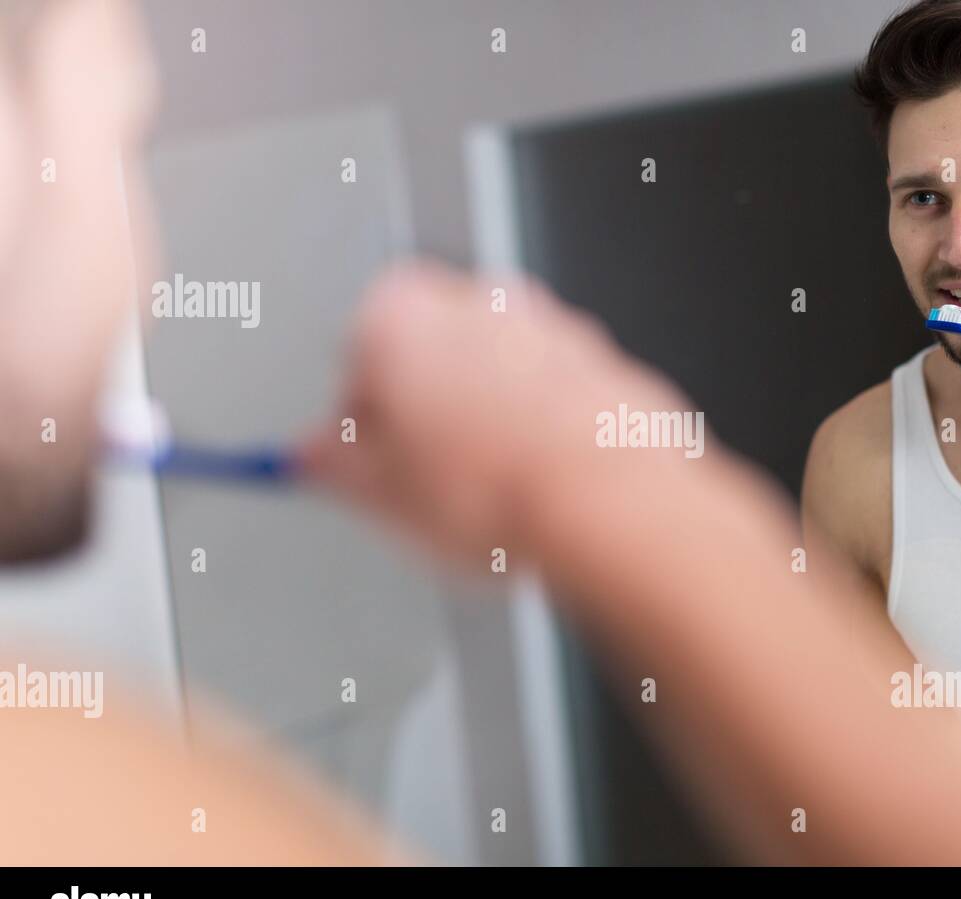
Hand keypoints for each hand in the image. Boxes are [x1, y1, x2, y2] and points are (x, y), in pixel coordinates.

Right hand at [299, 260, 690, 567]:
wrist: (608, 502)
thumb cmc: (496, 489)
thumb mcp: (379, 494)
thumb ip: (333, 464)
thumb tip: (315, 456)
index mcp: (400, 312)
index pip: (353, 362)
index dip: (358, 425)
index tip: (366, 469)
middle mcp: (478, 299)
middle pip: (428, 361)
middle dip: (424, 419)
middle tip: (426, 489)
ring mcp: (548, 324)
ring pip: (495, 379)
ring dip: (487, 427)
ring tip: (491, 498)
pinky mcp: (601, 361)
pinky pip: (553, 398)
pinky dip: (543, 433)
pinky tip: (540, 489)